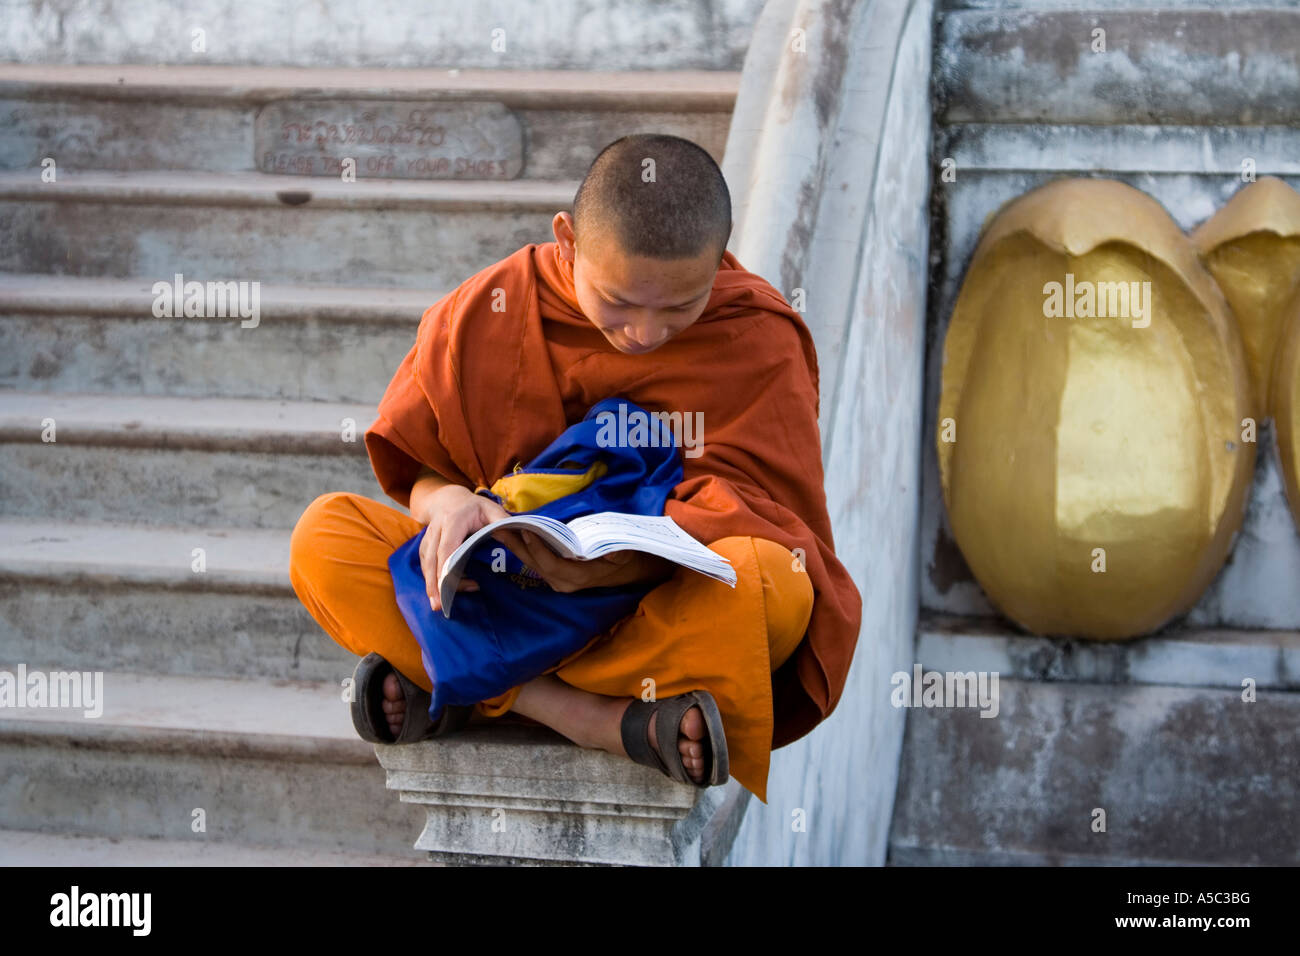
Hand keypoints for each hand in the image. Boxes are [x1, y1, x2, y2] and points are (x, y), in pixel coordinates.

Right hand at [420, 484, 513, 612]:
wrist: (448, 499)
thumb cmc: (474, 507)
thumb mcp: (490, 508)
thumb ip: (501, 520)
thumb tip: (517, 534)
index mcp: (454, 520)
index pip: (447, 546)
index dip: (446, 566)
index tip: (447, 584)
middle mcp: (437, 529)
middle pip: (432, 558)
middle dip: (434, 582)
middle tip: (439, 605)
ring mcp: (428, 537)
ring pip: (426, 562)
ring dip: (430, 584)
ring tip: (437, 605)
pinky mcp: (425, 546)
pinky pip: (425, 564)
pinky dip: (430, 579)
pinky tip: (437, 593)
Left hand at [490, 528, 674, 592]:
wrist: (632, 569)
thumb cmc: (626, 556)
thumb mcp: (624, 550)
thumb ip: (613, 551)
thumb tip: (603, 549)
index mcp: (579, 577)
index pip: (551, 563)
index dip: (536, 548)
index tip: (525, 529)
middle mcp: (565, 583)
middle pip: (535, 565)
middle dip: (516, 546)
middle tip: (497, 527)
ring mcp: (560, 582)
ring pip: (533, 565)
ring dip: (517, 547)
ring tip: (500, 530)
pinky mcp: (557, 578)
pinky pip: (537, 564)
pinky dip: (525, 550)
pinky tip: (515, 537)